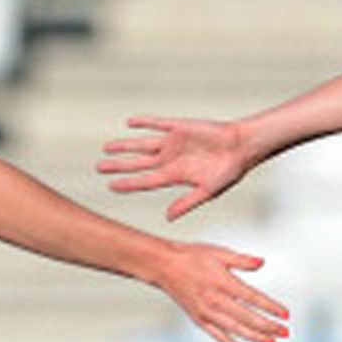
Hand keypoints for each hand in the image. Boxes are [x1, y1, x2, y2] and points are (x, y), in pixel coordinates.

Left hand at [99, 117, 251, 220]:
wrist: (242, 148)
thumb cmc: (229, 171)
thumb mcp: (207, 191)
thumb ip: (186, 203)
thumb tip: (168, 218)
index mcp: (176, 176)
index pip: (145, 181)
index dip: (128, 184)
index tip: (111, 186)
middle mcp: (171, 159)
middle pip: (139, 164)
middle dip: (119, 166)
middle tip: (99, 168)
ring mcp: (173, 143)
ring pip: (143, 145)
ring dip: (125, 146)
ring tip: (106, 147)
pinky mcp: (180, 127)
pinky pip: (158, 124)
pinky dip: (144, 123)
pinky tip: (129, 123)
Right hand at [153, 242, 289, 341]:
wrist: (163, 266)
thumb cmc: (192, 256)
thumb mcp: (218, 252)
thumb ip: (242, 260)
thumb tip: (262, 262)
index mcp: (222, 282)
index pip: (253, 298)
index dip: (271, 307)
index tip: (286, 314)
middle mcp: (215, 300)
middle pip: (248, 318)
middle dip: (269, 327)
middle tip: (286, 333)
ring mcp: (207, 313)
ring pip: (236, 330)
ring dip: (256, 338)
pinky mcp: (199, 320)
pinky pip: (220, 338)